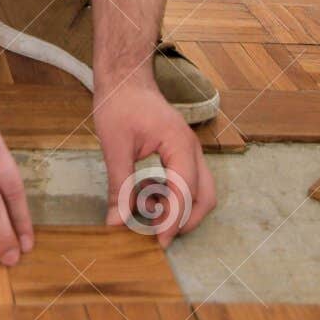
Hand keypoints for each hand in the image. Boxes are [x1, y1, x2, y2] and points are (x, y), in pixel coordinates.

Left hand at [93, 77, 215, 246]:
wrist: (125, 77)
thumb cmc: (120, 104)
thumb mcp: (115, 145)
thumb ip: (119, 185)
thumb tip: (116, 222)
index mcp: (180, 144)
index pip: (185, 191)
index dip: (173, 219)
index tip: (158, 241)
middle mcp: (192, 149)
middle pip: (205, 196)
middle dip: (185, 220)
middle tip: (158, 236)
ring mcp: (190, 150)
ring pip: (201, 190)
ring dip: (182, 210)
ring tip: (151, 216)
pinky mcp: (182, 152)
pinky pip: (188, 181)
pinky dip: (175, 197)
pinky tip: (148, 197)